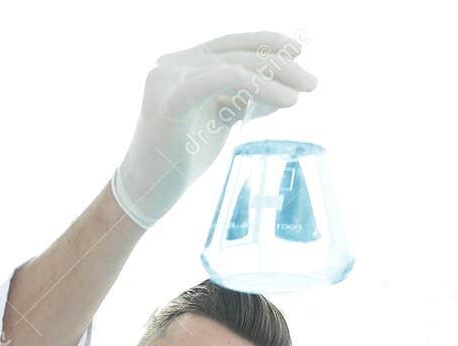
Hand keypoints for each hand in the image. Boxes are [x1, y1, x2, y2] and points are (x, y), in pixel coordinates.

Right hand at [112, 31, 317, 228]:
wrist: (145, 192)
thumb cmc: (179, 159)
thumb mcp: (217, 121)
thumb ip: (241, 101)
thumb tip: (280, 91)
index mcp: (183, 66)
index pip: (231, 45)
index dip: (265, 42)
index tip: (298, 51)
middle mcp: (173, 65)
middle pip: (237, 53)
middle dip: (280, 64)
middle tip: (312, 82)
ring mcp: (168, 80)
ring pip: (233, 66)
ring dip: (275, 77)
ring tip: (302, 93)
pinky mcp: (170, 101)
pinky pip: (220, 81)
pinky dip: (256, 86)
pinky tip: (283, 100)